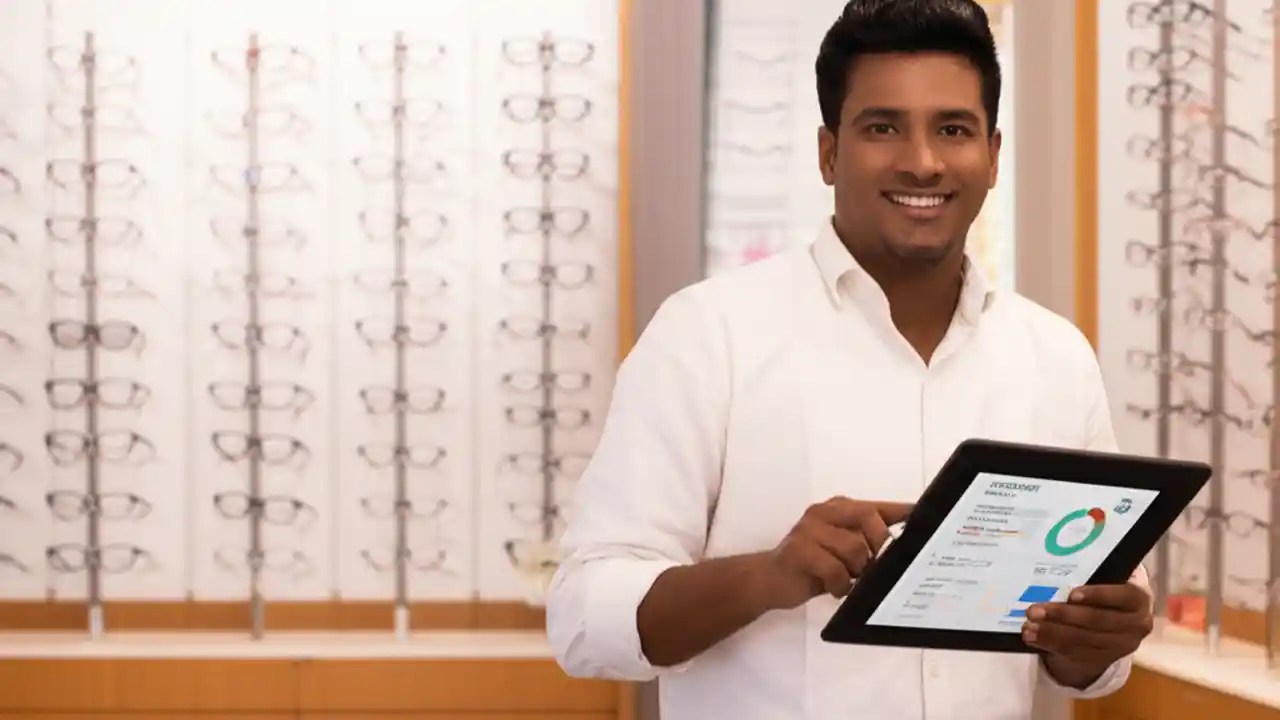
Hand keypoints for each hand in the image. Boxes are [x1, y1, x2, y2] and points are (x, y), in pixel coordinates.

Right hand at [753, 496, 912, 610]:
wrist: (768, 580)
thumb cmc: (811, 567)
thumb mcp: (843, 553)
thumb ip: (866, 544)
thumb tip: (905, 549)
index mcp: (838, 508)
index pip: (876, 506)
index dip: (902, 511)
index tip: (925, 517)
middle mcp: (824, 511)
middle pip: (868, 518)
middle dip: (879, 546)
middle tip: (874, 568)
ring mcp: (809, 528)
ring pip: (853, 547)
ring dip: (857, 571)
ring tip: (850, 581)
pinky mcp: (799, 549)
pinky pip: (834, 568)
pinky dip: (840, 584)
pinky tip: (835, 589)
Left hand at [1022, 582, 1153, 687]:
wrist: (1112, 627)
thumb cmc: (1103, 594)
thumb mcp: (1106, 582)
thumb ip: (1092, 576)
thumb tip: (1054, 562)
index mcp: (1138, 599)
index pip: (1123, 596)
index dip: (1098, 595)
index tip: (1072, 594)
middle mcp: (1136, 625)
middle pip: (1097, 621)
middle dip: (1063, 615)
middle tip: (1035, 610)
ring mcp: (1119, 646)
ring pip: (1082, 639)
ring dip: (1051, 632)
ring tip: (1028, 625)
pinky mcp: (1101, 660)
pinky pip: (1073, 652)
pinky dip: (1049, 643)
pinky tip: (1031, 636)